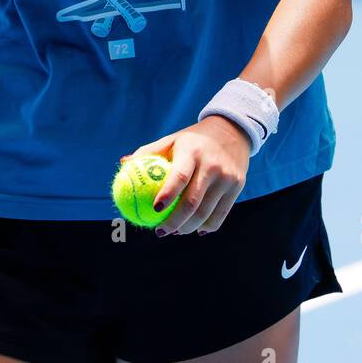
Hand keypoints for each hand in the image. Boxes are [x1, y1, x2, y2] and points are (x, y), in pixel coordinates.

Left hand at [121, 115, 250, 235]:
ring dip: (188, 228)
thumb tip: (123, 163)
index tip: (154, 210)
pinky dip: (207, 226)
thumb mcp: (172, 139)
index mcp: (192, 151)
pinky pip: (221, 215)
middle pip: (193, 202)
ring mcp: (227, 176)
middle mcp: (212, 164)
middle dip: (175, 222)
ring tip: (174, 231)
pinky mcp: (238, 185)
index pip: (179, 177)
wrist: (232, 131)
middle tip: (160, 231)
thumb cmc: (193, 140)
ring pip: (206, 212)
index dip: (167, 195)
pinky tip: (196, 230)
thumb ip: (149, 152)